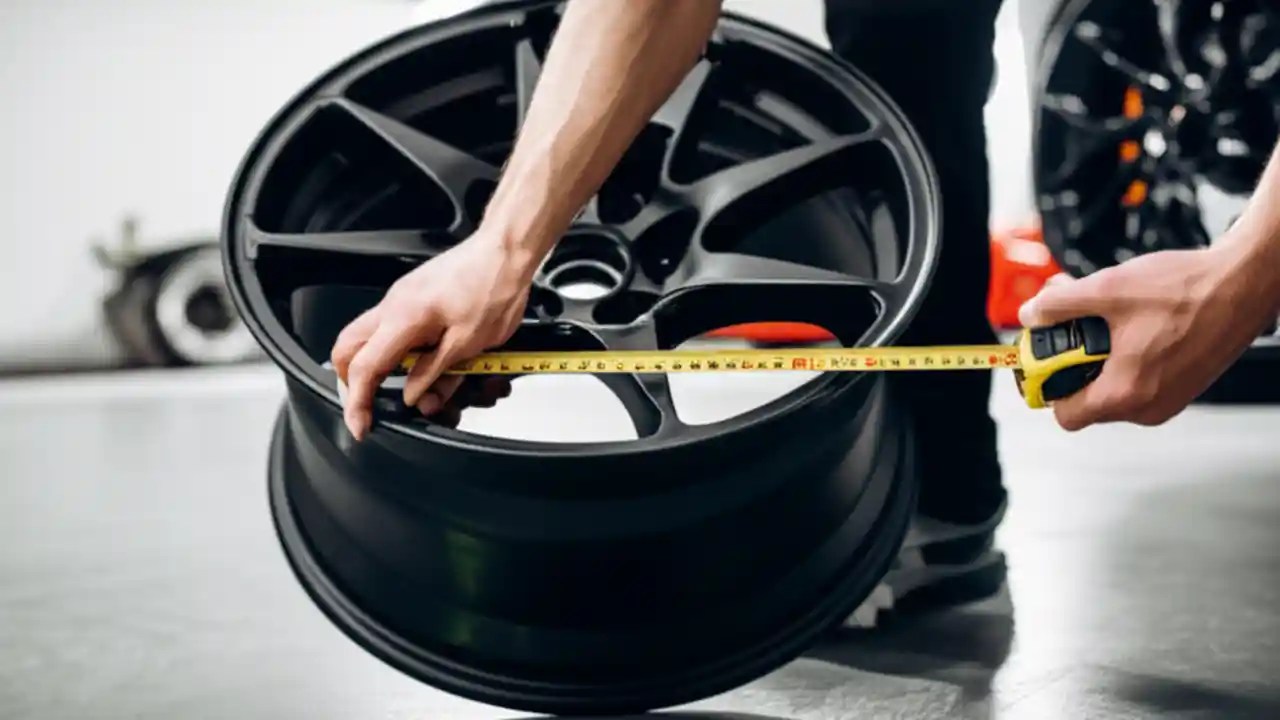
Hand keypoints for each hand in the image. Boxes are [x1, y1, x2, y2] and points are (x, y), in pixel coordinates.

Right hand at [330, 232, 534, 439]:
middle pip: (348, 348)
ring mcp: (401, 298)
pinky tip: (431, 363)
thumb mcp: (468, 343)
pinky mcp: (413, 296)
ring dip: (384, 368)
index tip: (361, 424)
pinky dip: (403, 352)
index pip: (365, 368)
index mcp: (404, 319)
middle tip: (372, 404)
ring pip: (369, 339)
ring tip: (421, 387)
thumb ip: (434, 372)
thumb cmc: (494, 288)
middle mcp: (393, 305)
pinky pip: (393, 329)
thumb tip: (412, 394)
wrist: (506, 252)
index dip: (358, 402)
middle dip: (353, 381)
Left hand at [1018, 246, 1275, 430]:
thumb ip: (1059, 305)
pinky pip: (1137, 381)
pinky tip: (1131, 324)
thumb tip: (1031, 315)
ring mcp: (1167, 400)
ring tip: (1105, 316)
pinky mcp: (1181, 388)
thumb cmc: (1187, 290)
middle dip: (1074, 360)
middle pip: (1087, 399)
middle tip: (1074, 324)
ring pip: (1113, 388)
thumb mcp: (1106, 290)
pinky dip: (1125, 356)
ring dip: (1099, 355)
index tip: (1047, 358)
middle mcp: (1147, 407)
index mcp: (1126, 393)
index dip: (1049, 385)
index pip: (1066, 415)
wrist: (1242, 284)